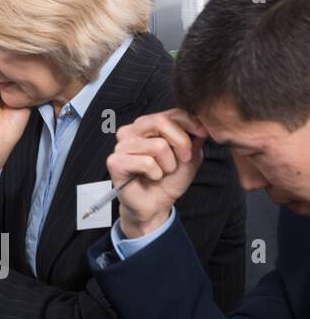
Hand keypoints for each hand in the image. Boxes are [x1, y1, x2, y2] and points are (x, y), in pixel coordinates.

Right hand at [106, 109, 206, 236]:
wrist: (155, 205)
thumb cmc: (169, 180)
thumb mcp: (189, 159)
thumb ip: (194, 141)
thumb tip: (201, 127)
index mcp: (147, 126)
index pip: (170, 113)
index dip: (190, 122)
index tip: (203, 134)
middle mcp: (131, 131)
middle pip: (161, 122)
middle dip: (181, 142)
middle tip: (184, 159)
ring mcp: (121, 146)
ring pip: (158, 145)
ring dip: (168, 165)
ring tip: (162, 172)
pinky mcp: (115, 161)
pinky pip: (146, 163)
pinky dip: (155, 174)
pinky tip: (150, 178)